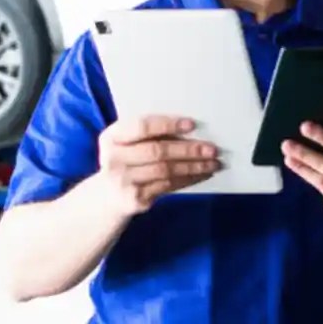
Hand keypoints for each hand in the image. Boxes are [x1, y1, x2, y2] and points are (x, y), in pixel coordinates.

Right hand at [94, 115, 220, 216]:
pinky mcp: (135, 199)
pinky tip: (203, 174)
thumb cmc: (127, 160)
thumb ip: (150, 135)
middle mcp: (113, 159)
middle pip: (157, 151)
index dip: (168, 125)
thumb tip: (193, 129)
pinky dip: (189, 179)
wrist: (108, 196)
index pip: (142, 126)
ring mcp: (123, 181)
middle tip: (213, 148)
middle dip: (188, 149)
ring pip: (166, 170)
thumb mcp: (128, 143)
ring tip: (214, 162)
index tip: (192, 124)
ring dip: (194, 166)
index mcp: (112, 137)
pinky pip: (168, 186)